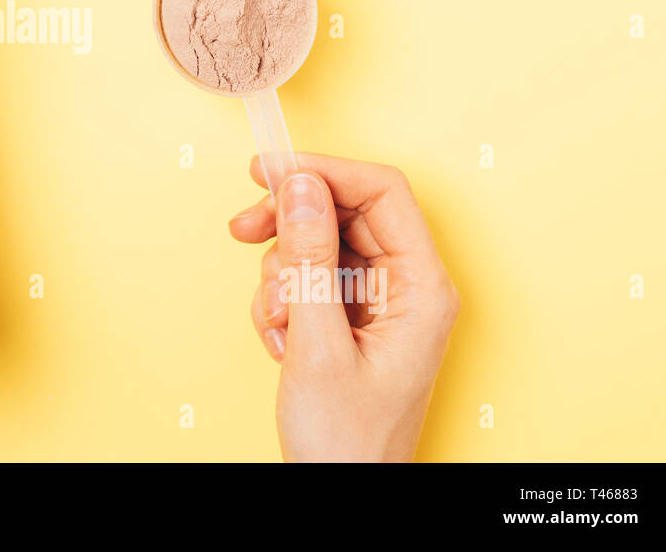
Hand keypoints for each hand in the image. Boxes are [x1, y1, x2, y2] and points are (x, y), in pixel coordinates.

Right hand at [228, 154, 459, 461]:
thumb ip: (309, 259)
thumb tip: (300, 188)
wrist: (341, 495)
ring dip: (282, 273)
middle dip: (290, 223)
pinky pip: (310, 278)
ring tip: (278, 320)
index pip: (381, 192)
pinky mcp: (353, 320)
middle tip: (243, 228)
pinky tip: (281, 339)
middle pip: (345, 213)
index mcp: (422, 288)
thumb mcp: (318, 344)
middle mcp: (408, 288)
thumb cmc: (347, 442)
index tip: (269, 170)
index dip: (324, 172)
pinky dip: (283, 300)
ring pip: (320, 245)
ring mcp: (380, 304)